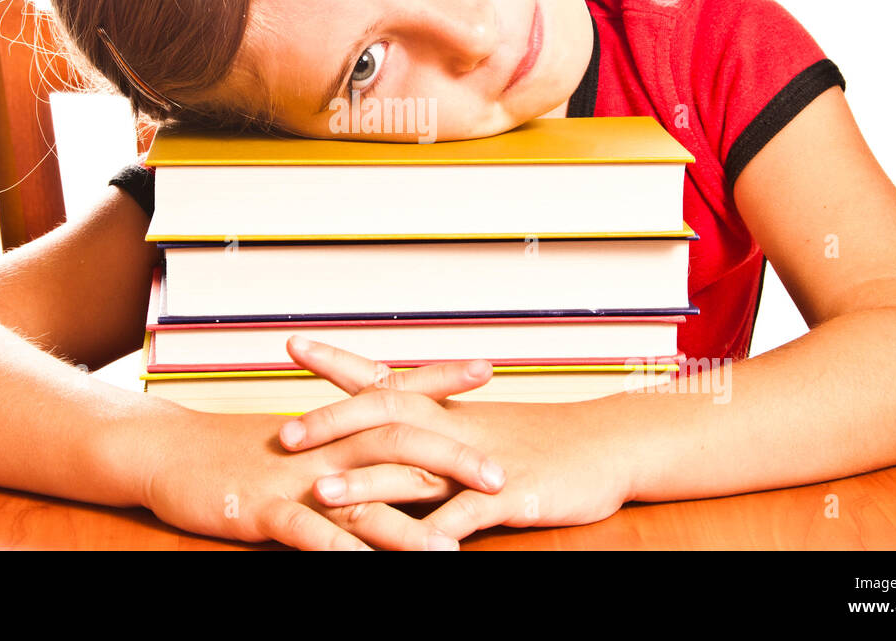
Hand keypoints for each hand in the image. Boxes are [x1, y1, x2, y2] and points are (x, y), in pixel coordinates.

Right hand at [130, 346, 504, 550]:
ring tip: (450, 550)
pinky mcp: (263, 511)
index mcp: (330, 423)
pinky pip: (307, 534)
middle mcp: (321, 444)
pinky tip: (363, 568)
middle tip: (498, 475)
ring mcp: (294, 478)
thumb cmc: (235, 448)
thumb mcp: (295, 438)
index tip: (486, 367)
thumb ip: (342, 439)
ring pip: (360, 499)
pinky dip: (337, 551)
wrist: (167, 452)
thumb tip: (388, 446)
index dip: (440, 378)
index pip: (394, 389)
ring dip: (407, 528)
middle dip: (449, 457)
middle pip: (393, 442)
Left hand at [280, 339, 636, 540]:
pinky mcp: (510, 497)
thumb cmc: (542, 438)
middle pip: (386, 414)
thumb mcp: (481, 428)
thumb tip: (380, 435)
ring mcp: (480, 464)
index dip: (337, 360)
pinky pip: (466, 519)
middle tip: (286, 434)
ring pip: (415, 470)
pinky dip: (435, 536)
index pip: (380, 376)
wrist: (609, 444)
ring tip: (323, 496)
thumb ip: (431, 431)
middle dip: (334, 423)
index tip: (293, 343)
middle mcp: (455, 428)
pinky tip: (410, 552)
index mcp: (445, 409)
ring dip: (367, 484)